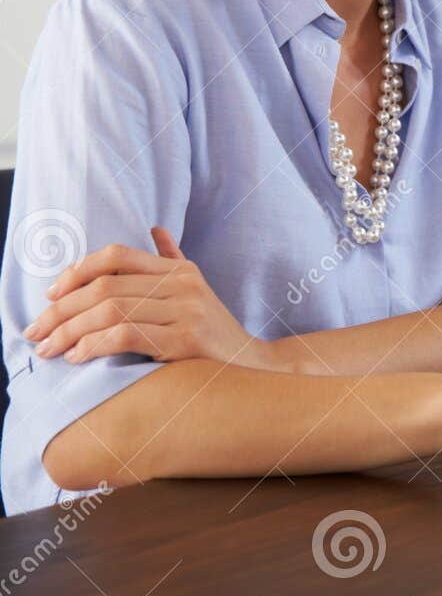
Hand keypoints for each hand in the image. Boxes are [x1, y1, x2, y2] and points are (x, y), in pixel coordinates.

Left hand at [25, 228, 269, 367]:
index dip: (77, 271)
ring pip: (109, 311)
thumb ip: (171, 260)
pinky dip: (93, 345)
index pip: (117, 255)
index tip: (51, 295)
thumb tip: (156, 229)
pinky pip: (125, 335)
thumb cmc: (214, 332)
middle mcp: (183, 285)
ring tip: (50, 349)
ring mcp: (187, 311)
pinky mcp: (186, 340)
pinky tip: (78, 357)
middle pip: (104, 287)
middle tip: (36, 332)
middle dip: (60, 311)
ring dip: (69, 332)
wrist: (251, 366)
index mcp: (180, 270)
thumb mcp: (196, 289)